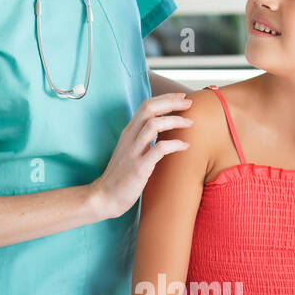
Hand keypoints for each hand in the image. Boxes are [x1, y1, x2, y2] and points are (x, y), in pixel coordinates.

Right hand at [90, 92, 193, 218]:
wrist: (105, 197)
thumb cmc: (120, 177)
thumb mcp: (130, 152)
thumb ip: (143, 140)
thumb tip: (163, 131)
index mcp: (128, 133)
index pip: (146, 106)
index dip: (165, 98)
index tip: (181, 97)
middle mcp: (130, 138)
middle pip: (149, 109)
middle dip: (171, 103)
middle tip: (189, 103)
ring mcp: (133, 152)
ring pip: (154, 125)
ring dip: (174, 121)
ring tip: (190, 124)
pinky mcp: (139, 168)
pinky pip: (159, 150)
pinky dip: (174, 144)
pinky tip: (185, 146)